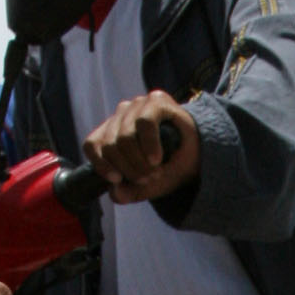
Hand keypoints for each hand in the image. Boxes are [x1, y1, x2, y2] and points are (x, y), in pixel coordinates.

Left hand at [83, 90, 200, 203]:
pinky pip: (144, 124)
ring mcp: (138, 106)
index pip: (93, 144)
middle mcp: (123, 114)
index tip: (116, 180)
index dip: (100, 164)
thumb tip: (114, 193)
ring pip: (125, 137)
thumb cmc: (171, 167)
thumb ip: (129, 191)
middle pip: (111, 145)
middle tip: (146, 179)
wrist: (202, 156)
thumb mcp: (148, 185)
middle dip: (128, 169)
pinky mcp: (156, 101)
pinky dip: (149, 145)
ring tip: (155, 171)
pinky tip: (157, 159)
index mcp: (114, 131)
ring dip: (139, 162)